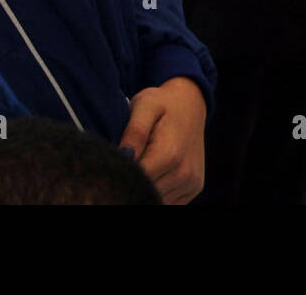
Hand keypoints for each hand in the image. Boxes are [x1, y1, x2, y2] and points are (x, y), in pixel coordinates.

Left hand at [119, 76, 206, 204]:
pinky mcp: (193, 187)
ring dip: (142, 189)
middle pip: (144, 193)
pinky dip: (156, 193)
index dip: (119, 176)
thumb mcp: (145, 106)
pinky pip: (168, 202)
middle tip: (123, 165)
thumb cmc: (162, 103)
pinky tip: (152, 174)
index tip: (112, 164)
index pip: (135, 182)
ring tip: (139, 166)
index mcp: (169, 154)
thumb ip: (134, 132)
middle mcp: (183, 173)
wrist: (191, 104)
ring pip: (154, 200)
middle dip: (130, 183)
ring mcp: (191, 182)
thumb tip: (123, 156)